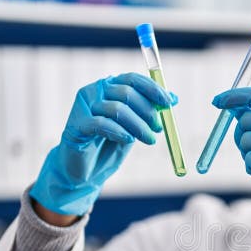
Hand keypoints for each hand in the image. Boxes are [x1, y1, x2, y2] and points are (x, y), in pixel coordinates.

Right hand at [30, 73, 175, 215]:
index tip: (169, 102)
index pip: (132, 79)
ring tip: (149, 140)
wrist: (87, 171)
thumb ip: (150, 111)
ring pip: (116, 109)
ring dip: (138, 126)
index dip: (152, 89)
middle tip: (159, 128)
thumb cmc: (111, 146)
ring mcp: (84, 107)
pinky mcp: (76, 124)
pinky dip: (118, 131)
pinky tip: (128, 140)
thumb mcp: (135, 127)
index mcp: (110, 87)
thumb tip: (174, 98)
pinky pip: (101, 123)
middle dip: (147, 111)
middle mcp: (95, 92)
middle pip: (126, 92)